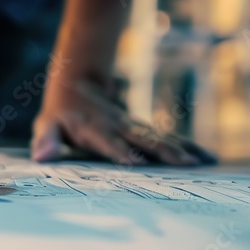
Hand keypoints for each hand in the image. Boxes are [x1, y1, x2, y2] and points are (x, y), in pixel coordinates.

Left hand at [30, 75, 215, 165]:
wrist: (78, 84)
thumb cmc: (60, 115)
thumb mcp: (46, 125)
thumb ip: (45, 141)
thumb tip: (41, 157)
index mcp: (93, 129)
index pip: (107, 142)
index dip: (120, 152)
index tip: (135, 162)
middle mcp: (118, 126)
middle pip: (143, 139)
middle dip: (163, 151)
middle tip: (184, 165)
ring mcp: (134, 126)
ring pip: (161, 137)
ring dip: (182, 149)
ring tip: (203, 163)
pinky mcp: (144, 129)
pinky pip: (169, 138)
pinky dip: (188, 147)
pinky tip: (208, 158)